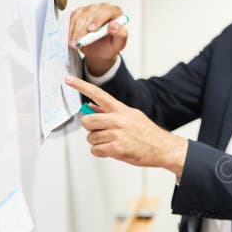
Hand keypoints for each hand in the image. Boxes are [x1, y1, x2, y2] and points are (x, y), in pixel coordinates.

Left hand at [64, 76, 187, 178]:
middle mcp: (118, 120)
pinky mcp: (116, 148)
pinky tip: (112, 150)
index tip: (68, 80)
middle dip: (90, 128)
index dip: (81, 86)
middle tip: (100, 131)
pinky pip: (95, 150)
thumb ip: (111, 112)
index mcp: (121, 110)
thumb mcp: (132, 116)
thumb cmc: (148, 134)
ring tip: (112, 142)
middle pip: (87, 121)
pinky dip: (101, 152)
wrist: (162, 148)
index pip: (98, 94)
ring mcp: (116, 134)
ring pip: (91, 138)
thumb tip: (91, 107)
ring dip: (98, 142)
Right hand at [69, 3, 127, 75]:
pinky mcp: (79, 12)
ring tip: (75, 43)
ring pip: (80, 17)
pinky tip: (71, 38)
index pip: (107, 11)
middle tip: (80, 41)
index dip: (98, 19)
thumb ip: (121, 34)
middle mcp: (102, 8)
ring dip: (76, 32)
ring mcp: (90, 9)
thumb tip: (114, 25)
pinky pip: (72, 18)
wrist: (100, 51)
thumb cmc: (110, 45)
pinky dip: (71, 29)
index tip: (92, 30)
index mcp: (115, 12)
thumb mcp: (119, 44)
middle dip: (84, 29)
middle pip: (91, 14)